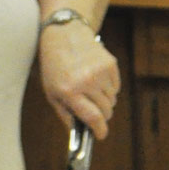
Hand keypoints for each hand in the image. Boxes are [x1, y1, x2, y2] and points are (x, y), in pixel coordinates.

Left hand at [38, 22, 119, 139]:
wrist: (65, 34)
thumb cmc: (55, 66)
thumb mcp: (52, 92)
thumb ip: (66, 114)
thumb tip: (80, 133)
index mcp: (69, 91)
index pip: (93, 118)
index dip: (100, 130)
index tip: (101, 135)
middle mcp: (86, 81)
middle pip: (106, 111)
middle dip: (102, 116)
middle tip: (94, 113)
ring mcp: (100, 72)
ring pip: (112, 100)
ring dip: (104, 101)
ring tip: (90, 90)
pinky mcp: (110, 64)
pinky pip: (116, 87)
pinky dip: (109, 88)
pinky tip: (96, 79)